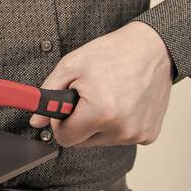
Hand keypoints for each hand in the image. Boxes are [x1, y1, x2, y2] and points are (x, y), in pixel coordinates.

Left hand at [28, 21, 172, 146]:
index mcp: (100, 113)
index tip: (69, 107)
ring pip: (102, 140)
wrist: (154, 48)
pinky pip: (122, 138)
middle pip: (83, 142)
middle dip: (80, 123)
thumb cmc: (114, 53)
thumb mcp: (72, 65)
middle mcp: (121, 129)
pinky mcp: (149, 135)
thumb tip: (36, 120)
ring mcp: (137, 134)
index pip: (65, 139)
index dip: (62, 122)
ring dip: (100, 124)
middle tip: (90, 97)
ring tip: (110, 96)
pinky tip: (125, 103)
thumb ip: (49, 95)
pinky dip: (119, 125)